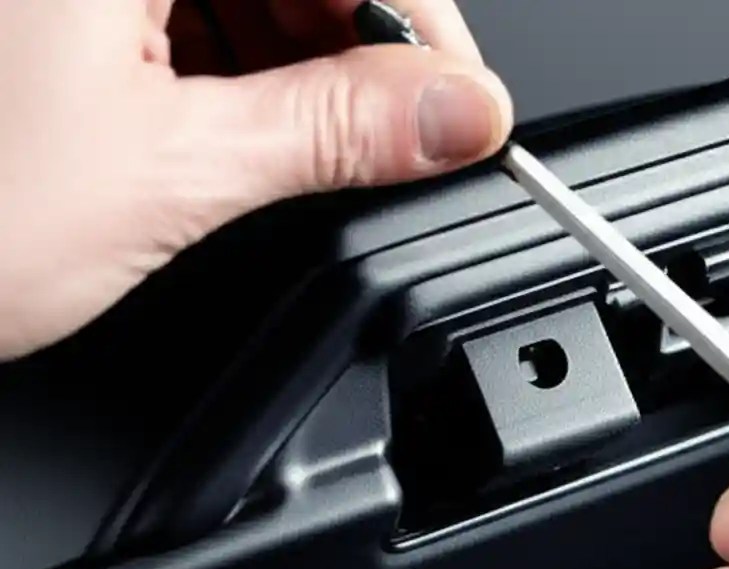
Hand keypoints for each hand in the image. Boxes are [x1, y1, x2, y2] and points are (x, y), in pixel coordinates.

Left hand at [0, 1, 511, 359]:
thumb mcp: (169, 174)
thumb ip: (336, 131)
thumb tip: (458, 114)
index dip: (417, 20)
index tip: (461, 102)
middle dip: (349, 43)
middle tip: (388, 135)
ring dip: (286, 55)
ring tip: (282, 141)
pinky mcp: (50, 12)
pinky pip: (168, 2)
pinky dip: (215, 55)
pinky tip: (217, 117)